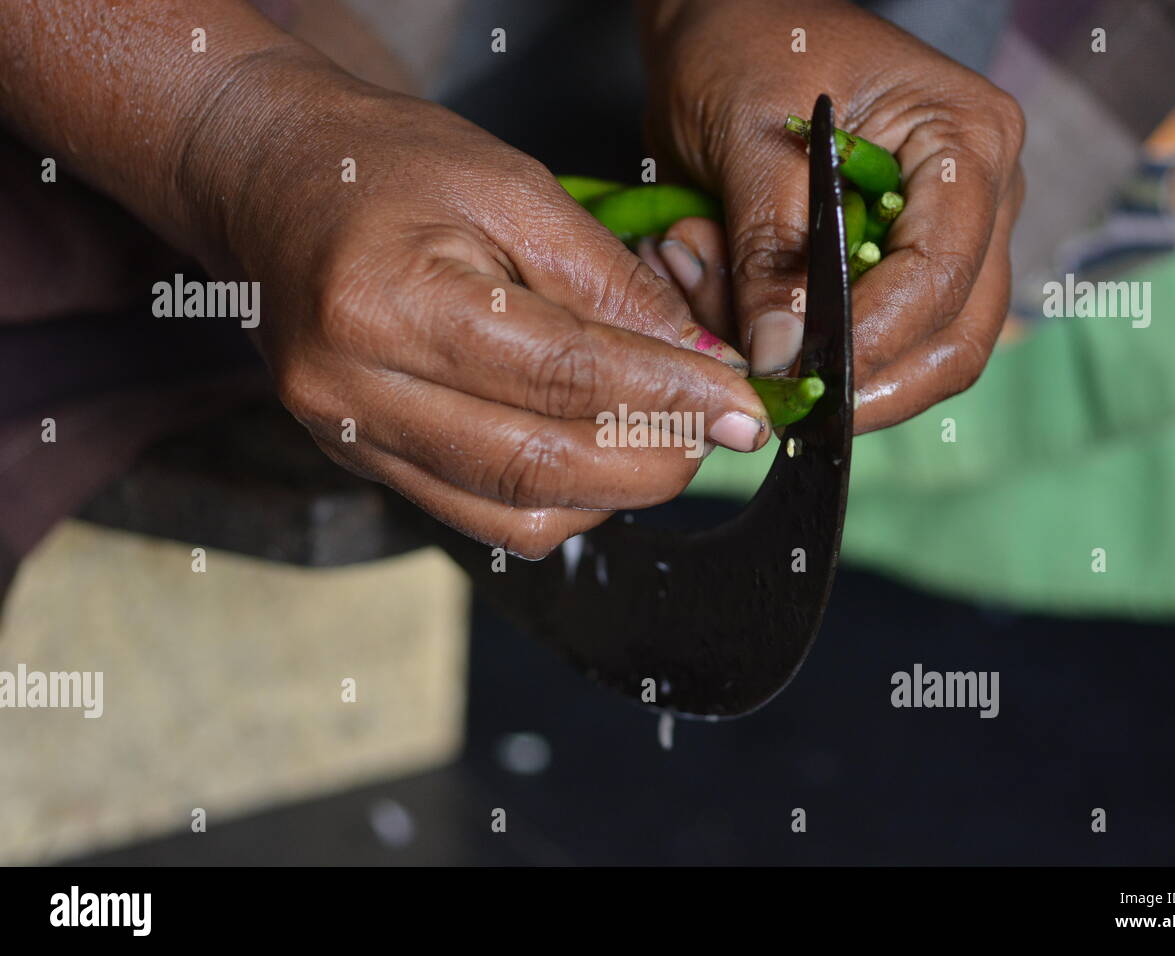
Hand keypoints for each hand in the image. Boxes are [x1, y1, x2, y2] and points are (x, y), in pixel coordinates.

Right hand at [193, 62, 770, 557]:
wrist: (274, 185)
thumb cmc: (388, 167)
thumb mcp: (515, 189)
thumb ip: (613, 284)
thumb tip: (705, 364)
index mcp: (388, 301)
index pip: (562, 375)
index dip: (670, 398)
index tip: (746, 409)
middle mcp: (356, 392)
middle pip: (541, 466)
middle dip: (657, 459)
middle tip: (718, 430)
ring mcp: (352, 441)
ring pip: (517, 516)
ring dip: (614, 490)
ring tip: (660, 434)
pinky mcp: (363, 464)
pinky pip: (482, 518)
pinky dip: (561, 499)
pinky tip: (594, 452)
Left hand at [642, 0, 1025, 431]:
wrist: (726, 22)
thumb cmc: (744, 46)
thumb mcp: (748, 138)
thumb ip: (770, 247)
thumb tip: (782, 355)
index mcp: (966, 141)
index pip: (943, 273)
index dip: (875, 339)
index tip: (798, 376)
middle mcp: (979, 198)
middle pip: (956, 335)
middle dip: (870, 383)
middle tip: (789, 408)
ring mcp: (949, 238)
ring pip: (925, 353)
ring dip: (840, 373)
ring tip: (756, 349)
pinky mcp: (902, 267)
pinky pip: (881, 342)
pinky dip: (817, 352)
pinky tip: (756, 326)